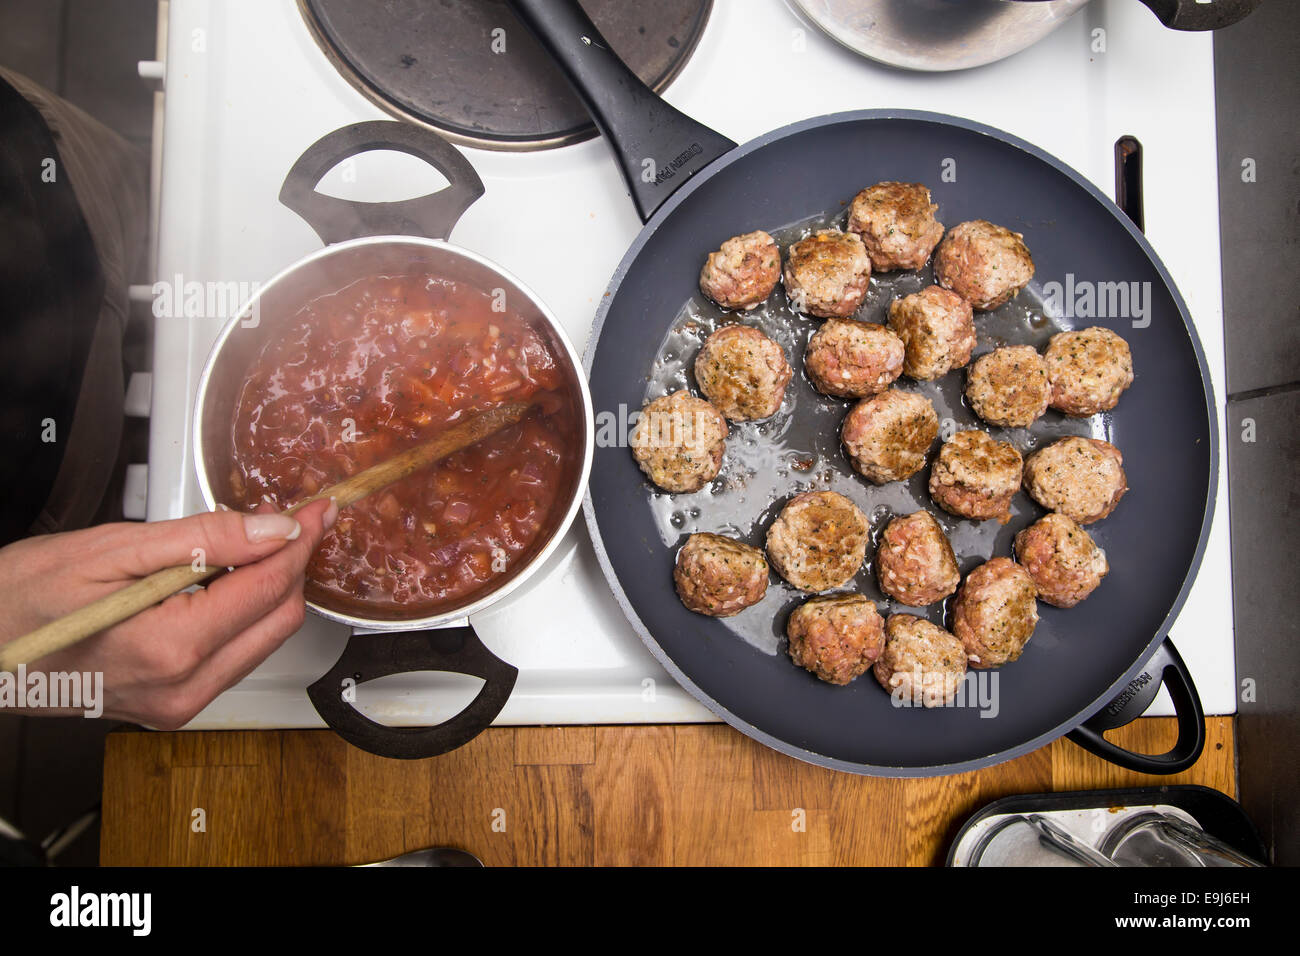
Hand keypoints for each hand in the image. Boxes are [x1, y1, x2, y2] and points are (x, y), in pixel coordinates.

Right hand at [0, 498, 335, 727]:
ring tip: (253, 543)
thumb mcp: (113, 549)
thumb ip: (206, 539)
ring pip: (260, 641)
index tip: (316, 511)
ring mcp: (177, 705)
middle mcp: (182, 688)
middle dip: (291, 565)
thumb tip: (274, 530)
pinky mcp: (169, 707)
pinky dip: (241, 616)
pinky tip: (225, 582)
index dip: (299, 542)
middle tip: (289, 520)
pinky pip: (231, 657)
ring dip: (268, 589)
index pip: (269, 588)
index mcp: (171, 648)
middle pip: (277, 620)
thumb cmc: (19, 599)